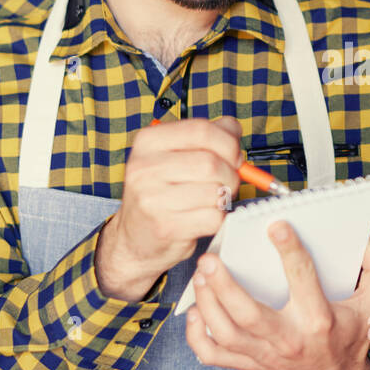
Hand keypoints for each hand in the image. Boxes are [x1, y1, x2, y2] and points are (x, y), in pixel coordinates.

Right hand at [95, 116, 242, 301]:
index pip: (201, 130)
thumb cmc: (161, 194)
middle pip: (211, 162)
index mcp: (148, 142)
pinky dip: (218, 219)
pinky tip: (205, 218)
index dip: (228, 142)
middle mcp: (144, 168)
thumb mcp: (174, 157)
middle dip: (230, 174)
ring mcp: (152, 199)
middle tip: (227, 182)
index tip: (234, 154)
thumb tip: (233, 130)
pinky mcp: (165, 227)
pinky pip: (213, 217)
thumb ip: (206, 138)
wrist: (134, 238)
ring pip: (215, 191)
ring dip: (224, 198)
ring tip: (212, 200)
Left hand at [185, 225, 369, 369]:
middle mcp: (288, 339)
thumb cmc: (350, 340)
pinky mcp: (248, 365)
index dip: (289, 250)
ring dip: (207, 302)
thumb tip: (364, 238)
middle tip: (211, 258)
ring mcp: (264, 355)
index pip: (302, 280)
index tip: (276, 225)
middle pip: (248, 314)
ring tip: (201, 274)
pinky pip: (212, 355)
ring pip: (224, 332)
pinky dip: (196, 335)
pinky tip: (194, 311)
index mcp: (319, 320)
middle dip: (225, 285)